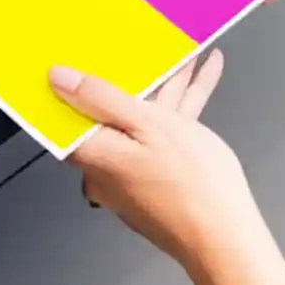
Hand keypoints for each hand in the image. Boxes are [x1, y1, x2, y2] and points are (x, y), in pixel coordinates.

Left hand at [49, 52, 264, 264]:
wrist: (226, 236)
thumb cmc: (191, 184)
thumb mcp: (147, 124)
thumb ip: (101, 98)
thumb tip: (58, 78)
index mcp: (95, 154)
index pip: (69, 112)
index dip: (74, 83)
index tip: (80, 57)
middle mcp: (107, 169)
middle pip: (115, 112)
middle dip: (140, 78)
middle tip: (149, 49)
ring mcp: (134, 175)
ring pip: (146, 121)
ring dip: (169, 89)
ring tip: (188, 57)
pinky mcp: (159, 179)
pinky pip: (164, 136)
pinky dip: (181, 111)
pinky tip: (202, 83)